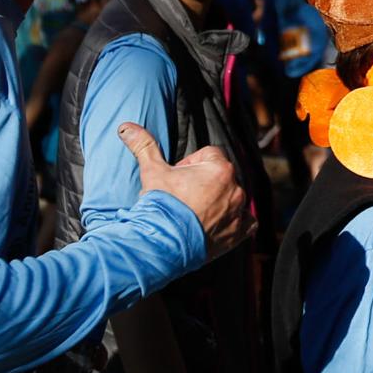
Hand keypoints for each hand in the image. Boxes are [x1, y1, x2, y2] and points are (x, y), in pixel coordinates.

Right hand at [118, 122, 254, 260]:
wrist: (164, 245)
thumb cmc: (161, 206)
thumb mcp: (152, 172)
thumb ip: (145, 146)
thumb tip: (126, 127)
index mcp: (220, 168)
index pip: (209, 154)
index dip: (191, 164)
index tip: (178, 178)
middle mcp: (235, 188)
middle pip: (220, 176)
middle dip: (204, 183)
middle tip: (183, 197)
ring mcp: (238, 212)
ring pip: (232, 198)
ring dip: (218, 202)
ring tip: (194, 213)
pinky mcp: (239, 233)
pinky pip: (246, 223)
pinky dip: (235, 222)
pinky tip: (217, 225)